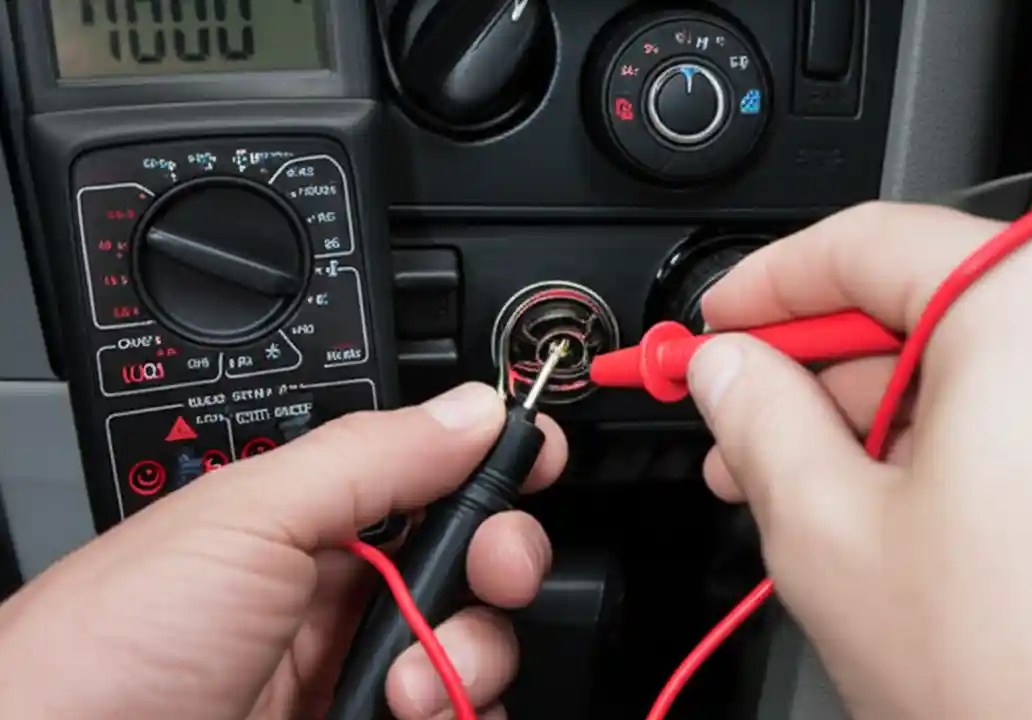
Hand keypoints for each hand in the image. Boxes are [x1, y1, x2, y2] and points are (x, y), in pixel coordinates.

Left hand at [0, 383, 564, 719]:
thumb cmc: (107, 646)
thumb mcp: (247, 517)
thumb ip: (372, 455)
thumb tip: (474, 405)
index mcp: (308, 517)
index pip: (427, 470)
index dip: (490, 459)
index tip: (536, 456)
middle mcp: (337, 593)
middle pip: (471, 557)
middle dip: (500, 557)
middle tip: (492, 568)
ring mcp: (351, 674)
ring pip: (474, 646)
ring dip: (468, 655)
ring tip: (405, 682)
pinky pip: (455, 716)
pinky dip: (459, 714)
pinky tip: (407, 715)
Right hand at [686, 203, 1031, 718]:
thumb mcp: (835, 538)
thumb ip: (760, 420)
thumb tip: (729, 369)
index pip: (872, 242)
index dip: (770, 286)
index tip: (721, 325)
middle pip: (944, 303)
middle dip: (833, 376)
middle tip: (756, 436)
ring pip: (1012, 360)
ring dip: (909, 416)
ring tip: (837, 497)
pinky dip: (996, 439)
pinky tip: (934, 512)